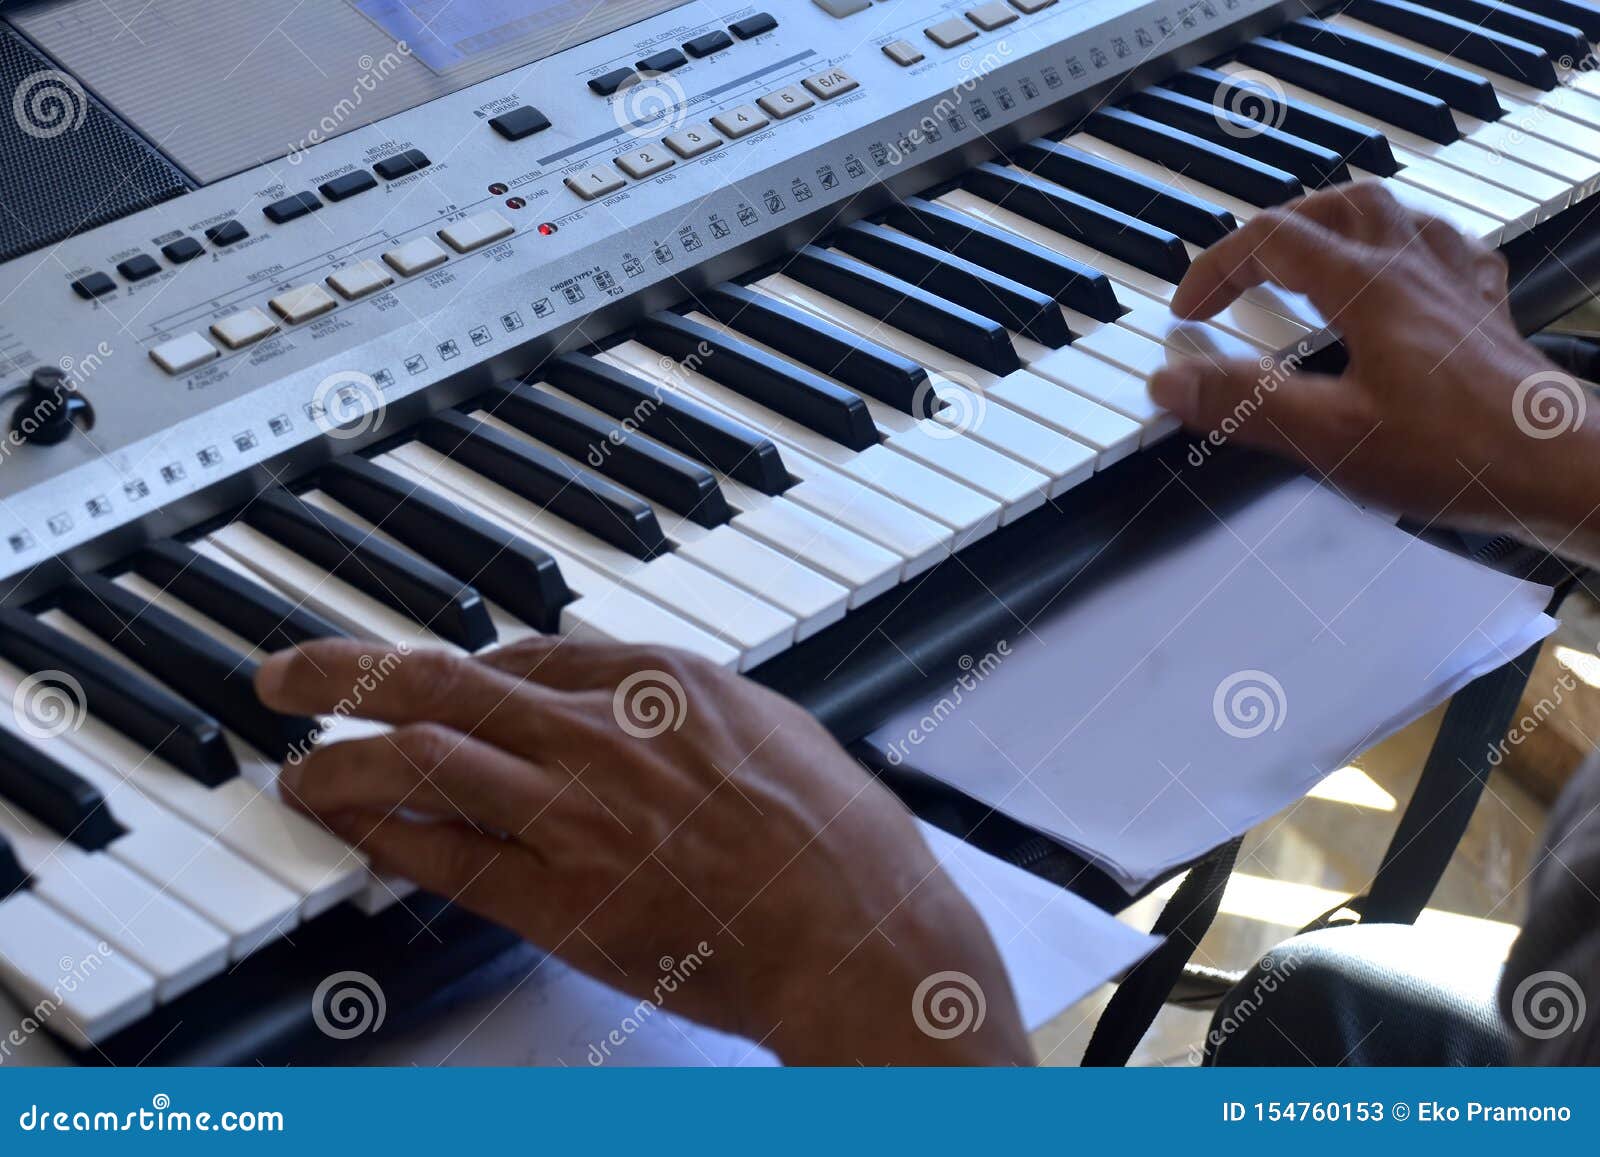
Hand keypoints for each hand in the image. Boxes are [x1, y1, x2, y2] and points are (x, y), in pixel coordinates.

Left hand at [255, 637, 1030, 1065]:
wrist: (859, 932)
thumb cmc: (835, 838)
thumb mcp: (771, 727)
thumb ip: (689, 703)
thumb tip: (633, 687)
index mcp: (665, 680)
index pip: (525, 655)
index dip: (459, 670)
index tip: (430, 683)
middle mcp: (606, 733)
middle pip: (444, 685)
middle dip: (349, 674)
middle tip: (289, 674)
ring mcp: (578, 814)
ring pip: (426, 762)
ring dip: (345, 758)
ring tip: (299, 762)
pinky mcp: (563, 897)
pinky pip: (450, 857)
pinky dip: (390, 838)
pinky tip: (352, 830)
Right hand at [1149, 182, 1599, 539]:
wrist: (1556, 469)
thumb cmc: (1456, 455)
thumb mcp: (1328, 436)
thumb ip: (1243, 404)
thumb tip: (1169, 383)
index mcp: (1369, 286)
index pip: (1272, 241)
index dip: (1217, 267)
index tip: (1187, 309)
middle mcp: (1415, 269)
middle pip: (1333, 208)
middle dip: (1273, 232)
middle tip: (1239, 272)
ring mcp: (1456, 286)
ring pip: (1392, 215)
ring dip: (1336, 224)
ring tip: (1306, 251)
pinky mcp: (1484, 314)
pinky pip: (1446, 250)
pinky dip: (1405, 249)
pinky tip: (1401, 272)